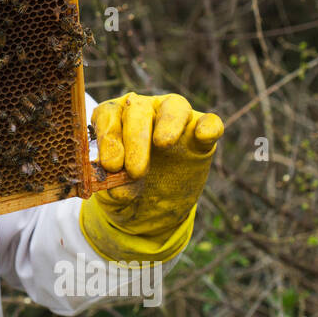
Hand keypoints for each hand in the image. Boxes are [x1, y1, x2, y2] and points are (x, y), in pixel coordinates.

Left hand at [81, 92, 223, 262]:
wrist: (151, 209)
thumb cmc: (125, 190)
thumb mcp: (113, 194)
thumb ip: (113, 187)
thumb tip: (119, 189)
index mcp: (114, 119)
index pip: (109, 115)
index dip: (108, 137)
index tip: (110, 165)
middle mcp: (143, 111)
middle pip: (139, 109)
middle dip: (136, 139)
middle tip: (135, 171)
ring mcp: (174, 120)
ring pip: (174, 106)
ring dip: (168, 122)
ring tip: (163, 143)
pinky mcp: (201, 137)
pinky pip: (209, 122)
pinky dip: (208, 126)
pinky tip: (203, 135)